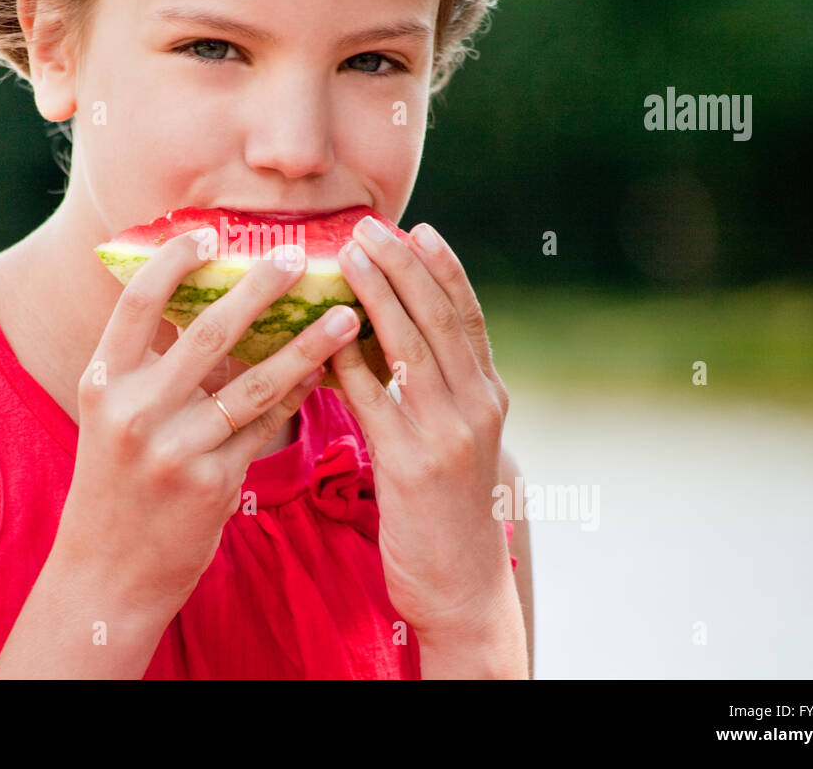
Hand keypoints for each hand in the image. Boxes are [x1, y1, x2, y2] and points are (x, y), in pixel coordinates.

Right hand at [57, 229, 360, 617]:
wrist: (106, 574)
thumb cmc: (115, 484)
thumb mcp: (112, 419)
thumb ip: (150, 368)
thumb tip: (209, 307)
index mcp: (102, 382)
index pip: (138, 303)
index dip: (174, 261)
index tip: (211, 232)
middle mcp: (134, 411)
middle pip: (207, 332)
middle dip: (259, 287)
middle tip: (298, 254)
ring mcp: (175, 450)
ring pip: (254, 381)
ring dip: (306, 343)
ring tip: (345, 313)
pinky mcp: (212, 484)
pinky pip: (267, 426)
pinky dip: (299, 394)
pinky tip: (327, 370)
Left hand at [328, 216, 516, 639]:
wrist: (461, 585)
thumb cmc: (445, 508)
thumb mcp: (454, 440)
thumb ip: (432, 392)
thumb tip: (382, 340)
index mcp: (489, 396)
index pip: (468, 317)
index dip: (444, 269)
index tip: (418, 227)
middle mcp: (478, 407)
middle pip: (439, 318)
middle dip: (404, 266)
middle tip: (370, 225)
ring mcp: (449, 434)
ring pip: (411, 347)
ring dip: (378, 295)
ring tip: (348, 256)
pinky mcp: (414, 465)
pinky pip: (375, 399)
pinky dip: (349, 361)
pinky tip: (323, 332)